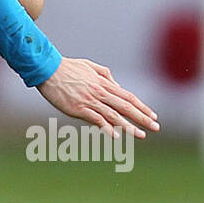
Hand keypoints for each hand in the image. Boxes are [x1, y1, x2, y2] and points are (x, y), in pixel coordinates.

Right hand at [36, 58, 159, 138]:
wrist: (47, 69)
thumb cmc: (66, 67)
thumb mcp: (89, 66)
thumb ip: (105, 75)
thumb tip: (116, 85)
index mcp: (103, 83)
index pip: (128, 96)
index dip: (142, 107)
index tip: (153, 116)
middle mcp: (100, 92)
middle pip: (126, 107)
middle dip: (142, 118)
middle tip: (156, 127)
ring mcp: (90, 101)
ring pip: (114, 115)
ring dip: (129, 127)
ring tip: (141, 135)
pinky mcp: (78, 109)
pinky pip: (96, 120)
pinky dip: (107, 128)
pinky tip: (116, 136)